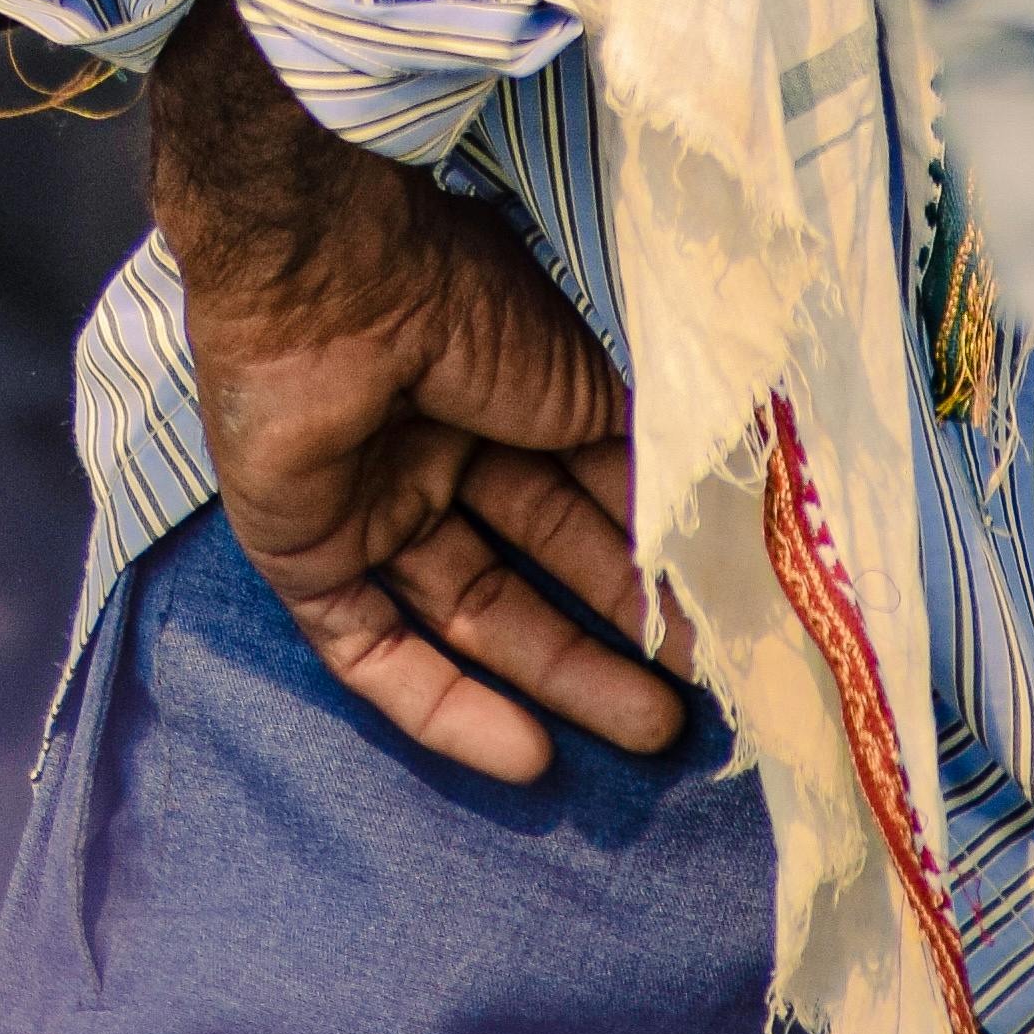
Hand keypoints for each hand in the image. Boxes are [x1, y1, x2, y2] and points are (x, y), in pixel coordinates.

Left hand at [152, 0, 692, 783]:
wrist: (329, 275)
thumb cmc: (468, 310)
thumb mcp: (588, 387)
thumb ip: (646, 460)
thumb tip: (730, 532)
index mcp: (501, 397)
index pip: (583, 504)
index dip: (649, 569)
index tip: (724, 630)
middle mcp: (435, 453)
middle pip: (534, 571)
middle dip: (616, 638)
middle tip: (698, 708)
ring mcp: (366, 505)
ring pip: (468, 617)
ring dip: (557, 679)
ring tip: (652, 736)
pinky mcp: (302, 554)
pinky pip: (370, 650)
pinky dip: (442, 708)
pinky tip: (525, 758)